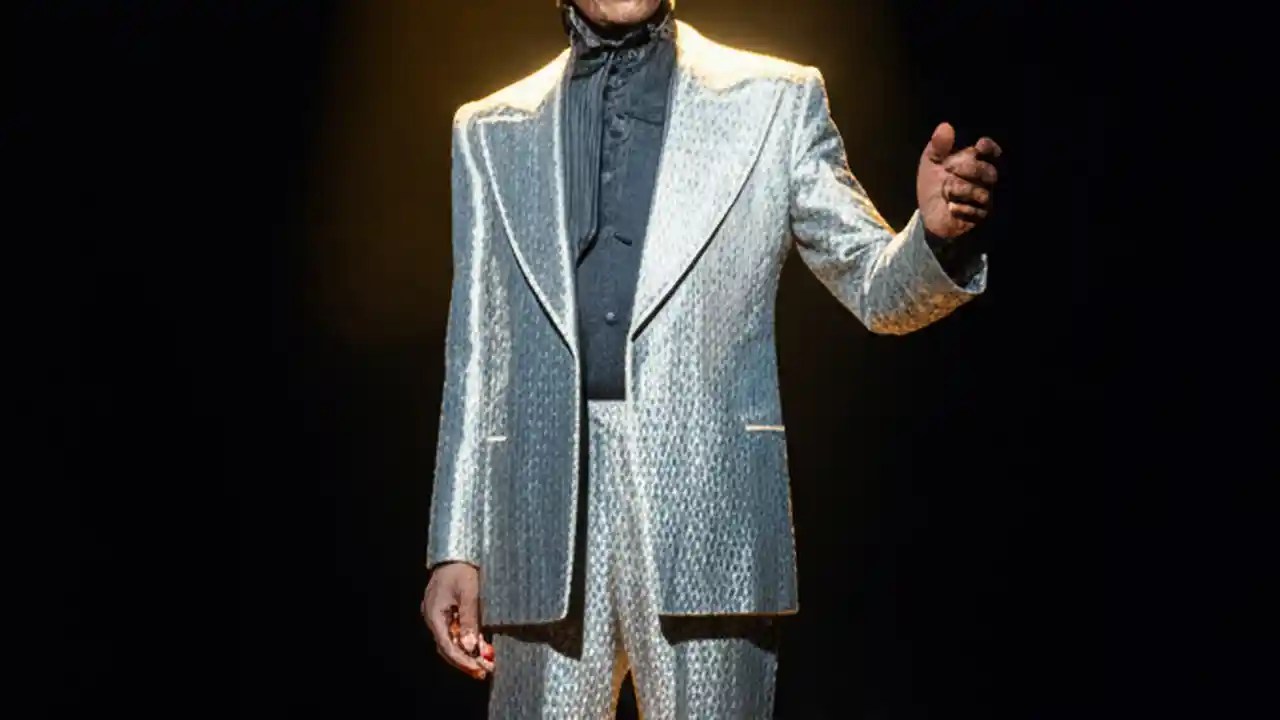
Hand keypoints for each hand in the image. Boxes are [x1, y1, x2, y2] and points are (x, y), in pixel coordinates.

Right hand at [422, 561, 493, 679]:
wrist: (457, 549)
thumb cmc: (463, 568)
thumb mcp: (470, 593)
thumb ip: (469, 620)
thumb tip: (469, 647)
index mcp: (434, 614)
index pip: (447, 646)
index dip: (463, 661)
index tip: (479, 669)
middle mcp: (433, 617)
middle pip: (448, 647)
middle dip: (467, 660)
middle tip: (485, 670)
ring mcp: (439, 614)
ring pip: (452, 640)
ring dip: (469, 651)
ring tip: (487, 660)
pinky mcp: (447, 610)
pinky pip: (455, 630)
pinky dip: (468, 639)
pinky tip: (482, 645)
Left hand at [917, 122, 1001, 239]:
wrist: (928, 217)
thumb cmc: (933, 188)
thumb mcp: (930, 165)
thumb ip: (937, 147)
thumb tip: (945, 126)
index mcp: (973, 162)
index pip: (990, 151)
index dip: (988, 147)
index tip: (979, 147)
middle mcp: (983, 180)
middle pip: (988, 170)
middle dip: (968, 169)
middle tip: (948, 170)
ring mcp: (984, 198)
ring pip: (983, 192)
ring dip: (961, 190)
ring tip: (947, 193)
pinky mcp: (980, 217)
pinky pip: (977, 211)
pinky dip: (961, 208)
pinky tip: (951, 208)